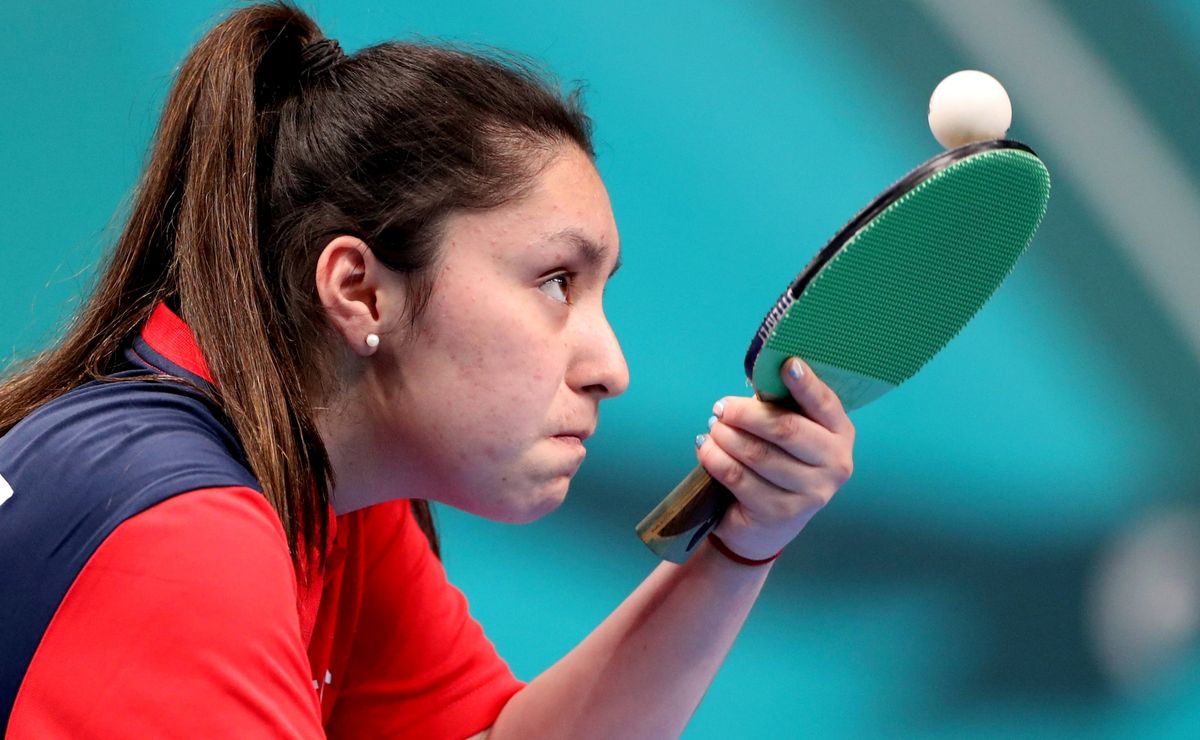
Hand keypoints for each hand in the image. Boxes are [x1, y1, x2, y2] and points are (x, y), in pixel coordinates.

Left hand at [696, 357, 854, 560]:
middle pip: (785, 429)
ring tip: (712, 429)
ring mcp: (811, 492)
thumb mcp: (786, 433)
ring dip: (725, 437)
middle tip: (721, 408)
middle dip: (745, 414)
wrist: (766, 527)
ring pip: (757, 453)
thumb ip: (780, 406)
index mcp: (840, 434)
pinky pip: (738, 476)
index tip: (787, 364)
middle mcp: (835, 464)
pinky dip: (715, 458)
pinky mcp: (780, 512)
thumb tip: (759, 377)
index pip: (825, 404)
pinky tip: (706, 449)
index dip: (806, 384)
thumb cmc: (777, 462)